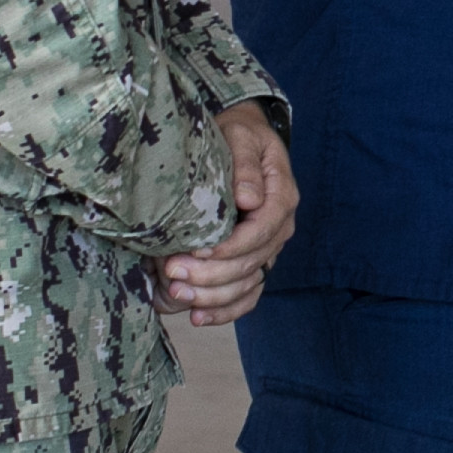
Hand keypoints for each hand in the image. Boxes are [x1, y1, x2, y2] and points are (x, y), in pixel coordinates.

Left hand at [157, 100, 296, 326]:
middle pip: (252, 262)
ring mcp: (267, 247)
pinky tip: (198, 318)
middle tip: (171, 273)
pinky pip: (247, 293)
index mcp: (281, 197)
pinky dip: (226, 310)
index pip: (262, 231)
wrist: (242, 140)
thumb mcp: (241, 136)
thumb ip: (245, 165)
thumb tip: (249, 198)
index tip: (195, 250)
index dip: (230, 246)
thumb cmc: (239, 135)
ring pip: (249, 283)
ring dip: (214, 296)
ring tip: (178, 297)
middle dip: (212, 274)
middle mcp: (279, 227)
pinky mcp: (253, 259)